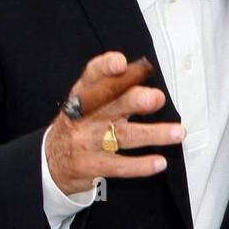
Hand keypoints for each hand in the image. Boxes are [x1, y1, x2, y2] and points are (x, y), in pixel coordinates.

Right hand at [45, 52, 184, 194]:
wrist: (50, 162)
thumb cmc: (78, 126)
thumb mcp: (87, 103)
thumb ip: (115, 90)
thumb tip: (146, 78)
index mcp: (82, 97)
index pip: (91, 78)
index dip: (104, 69)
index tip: (121, 63)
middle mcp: (83, 117)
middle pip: (110, 105)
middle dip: (134, 101)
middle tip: (156, 97)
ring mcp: (86, 142)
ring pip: (123, 136)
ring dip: (153, 134)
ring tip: (177, 132)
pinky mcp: (91, 166)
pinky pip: (119, 166)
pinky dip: (140, 165)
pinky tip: (159, 162)